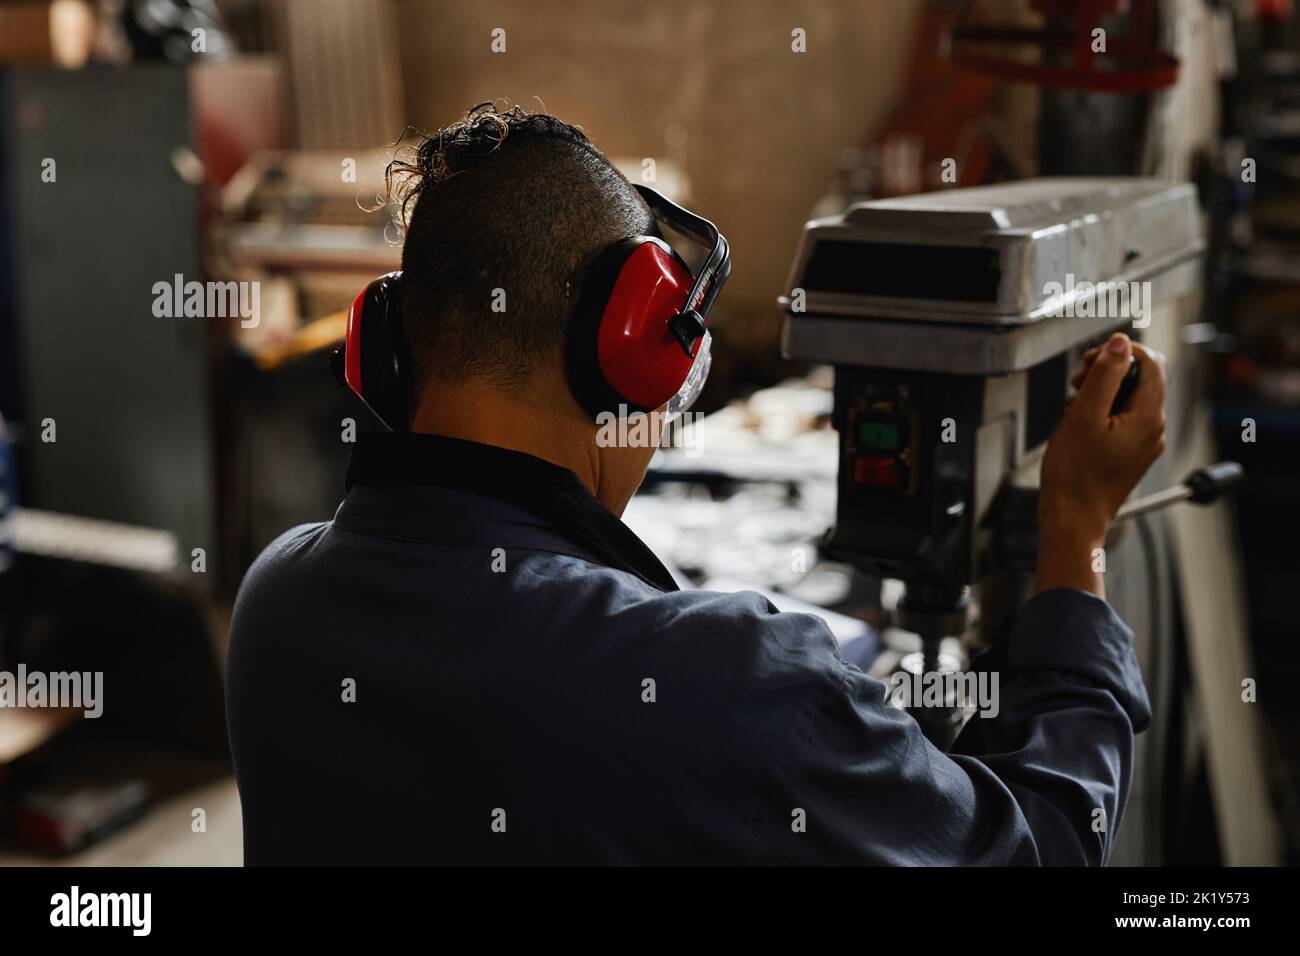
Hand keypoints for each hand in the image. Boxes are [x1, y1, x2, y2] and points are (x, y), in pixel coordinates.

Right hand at [1036, 332, 1166, 595]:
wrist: (1072, 519)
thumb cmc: (1075, 474)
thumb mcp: (1084, 414)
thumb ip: (1105, 375)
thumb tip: (1120, 343)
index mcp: (1148, 417)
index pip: (1151, 363)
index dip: (1122, 351)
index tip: (1092, 357)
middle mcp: (1152, 429)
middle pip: (1140, 380)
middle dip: (1108, 372)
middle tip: (1078, 380)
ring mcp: (1143, 443)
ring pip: (1128, 399)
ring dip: (1101, 392)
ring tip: (1073, 403)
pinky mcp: (1129, 454)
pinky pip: (1121, 420)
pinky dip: (1101, 412)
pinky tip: (1078, 422)